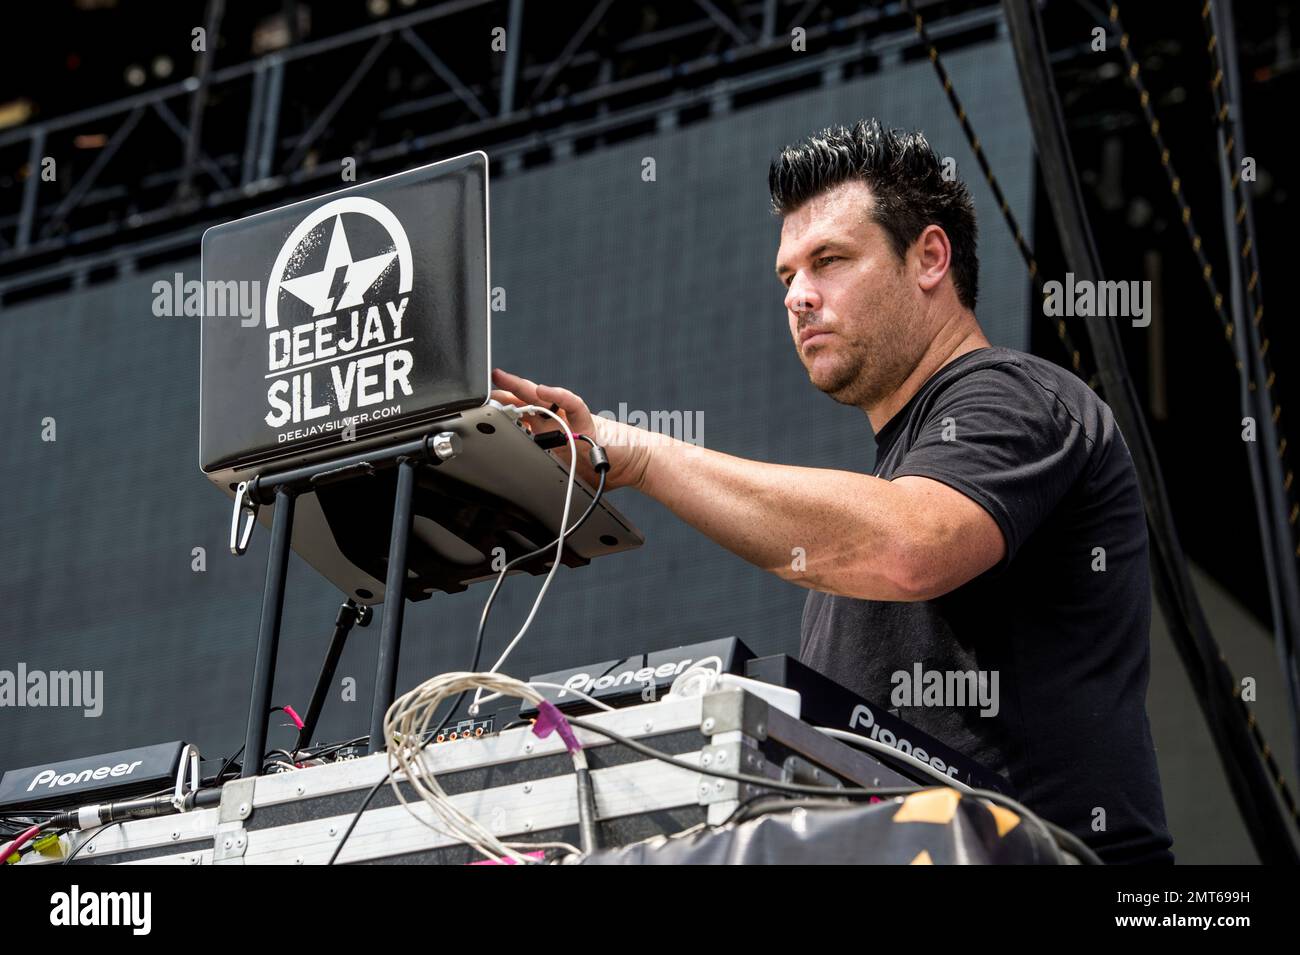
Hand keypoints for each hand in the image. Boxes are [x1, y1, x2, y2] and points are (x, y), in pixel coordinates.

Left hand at [490, 368, 649, 490]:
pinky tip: (544, 390)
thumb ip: (554, 468)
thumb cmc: (611, 465)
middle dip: (508, 395)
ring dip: (523, 391)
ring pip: (546, 401)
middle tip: (489, 385)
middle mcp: (564, 424)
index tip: (489, 403)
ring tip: (504, 381)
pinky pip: (574, 407)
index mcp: (558, 433)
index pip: (529, 417)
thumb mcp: (572, 472)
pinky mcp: (590, 425)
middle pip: (531, 405)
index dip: (509, 409)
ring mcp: (575, 423)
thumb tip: (528, 481)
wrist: (640, 463)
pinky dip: (559, 397)